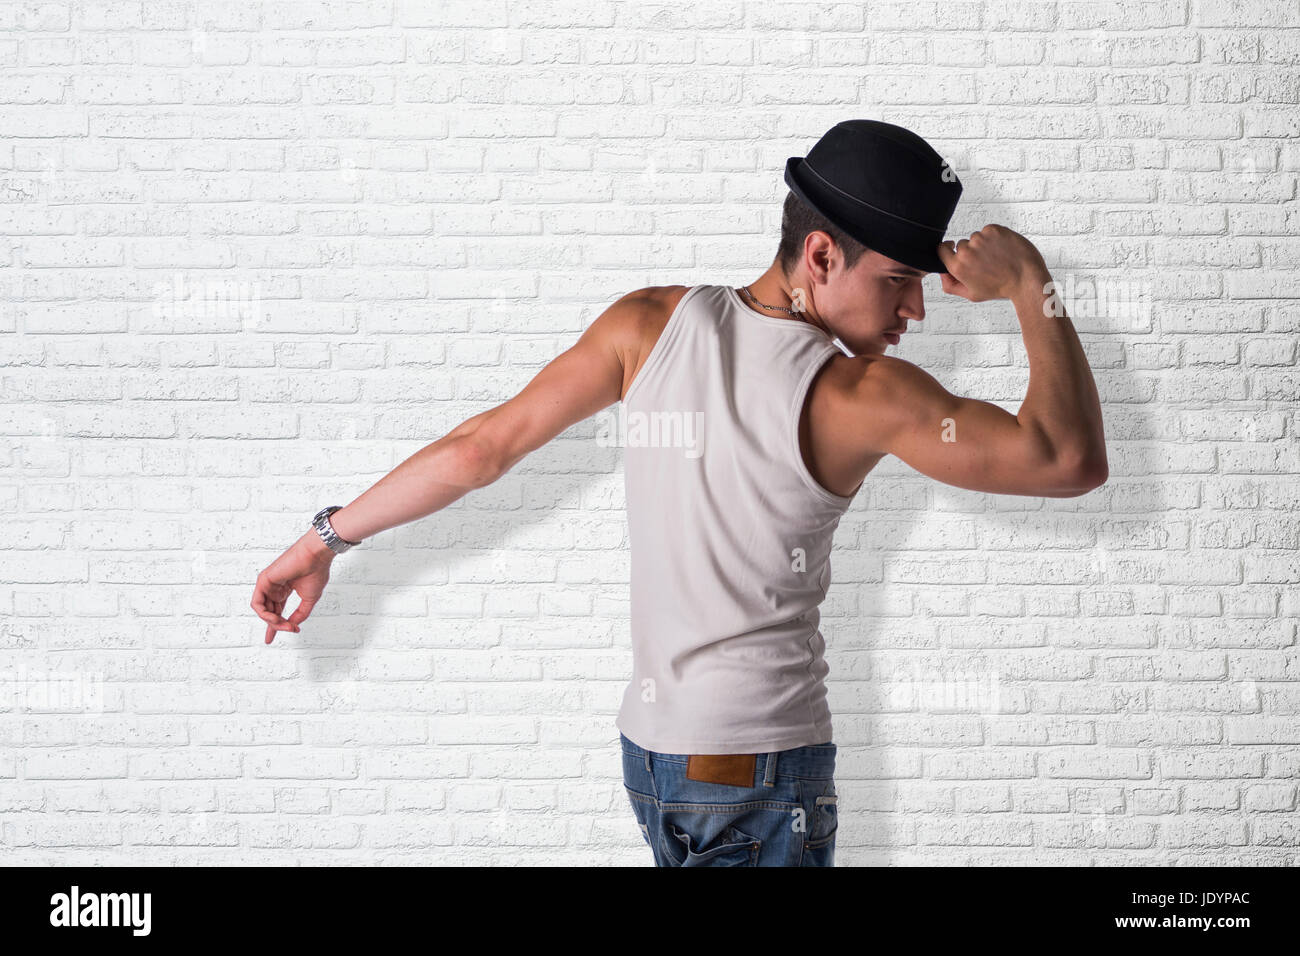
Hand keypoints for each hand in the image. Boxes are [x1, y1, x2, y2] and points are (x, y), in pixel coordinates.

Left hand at [251, 531, 333, 644]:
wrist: (316, 556)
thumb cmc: (316, 572)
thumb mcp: (309, 600)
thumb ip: (300, 614)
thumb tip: (292, 626)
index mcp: (284, 590)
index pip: (275, 611)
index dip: (274, 627)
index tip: (269, 640)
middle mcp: (274, 588)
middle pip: (270, 614)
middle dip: (278, 626)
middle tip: (291, 629)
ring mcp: (267, 584)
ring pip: (263, 611)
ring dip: (273, 622)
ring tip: (285, 624)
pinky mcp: (263, 581)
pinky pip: (257, 604)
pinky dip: (265, 615)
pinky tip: (275, 618)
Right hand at [935, 224, 1049, 302]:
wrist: (1026, 280)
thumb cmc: (1000, 289)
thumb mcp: (972, 294)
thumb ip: (951, 285)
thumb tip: (942, 273)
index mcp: (958, 267)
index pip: (942, 249)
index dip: (948, 249)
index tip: (954, 250)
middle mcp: (966, 251)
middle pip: (962, 244)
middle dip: (972, 251)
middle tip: (987, 263)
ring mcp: (980, 238)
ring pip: (977, 237)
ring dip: (985, 244)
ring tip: (998, 257)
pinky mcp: (993, 230)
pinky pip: (989, 231)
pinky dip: (995, 238)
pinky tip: (1004, 250)